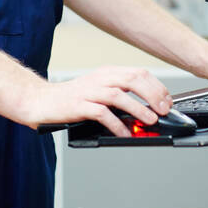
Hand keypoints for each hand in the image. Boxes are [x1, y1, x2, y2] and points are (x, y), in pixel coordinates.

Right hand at [22, 66, 172, 137]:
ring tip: (150, 120)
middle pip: (133, 79)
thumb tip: (146, 110)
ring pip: (119, 95)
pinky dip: (116, 124)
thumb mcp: (99, 90)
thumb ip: (120, 95)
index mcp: (107, 73)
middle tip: (164, 110)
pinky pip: (102, 114)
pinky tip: (124, 134)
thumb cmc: (71, 99)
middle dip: (153, 94)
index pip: (139, 73)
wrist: (41, 101)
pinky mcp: (78, 105)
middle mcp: (100, 78)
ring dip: (138, 108)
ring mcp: (89, 91)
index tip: (167, 100)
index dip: (157, 86)